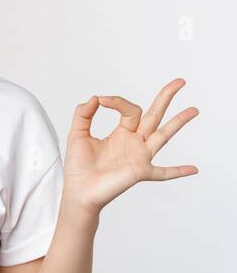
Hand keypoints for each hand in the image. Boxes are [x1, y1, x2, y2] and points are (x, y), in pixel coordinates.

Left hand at [63, 78, 199, 215]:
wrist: (78, 190)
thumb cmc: (79, 165)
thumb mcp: (77, 134)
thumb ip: (83, 114)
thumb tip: (95, 97)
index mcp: (122, 133)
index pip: (129, 110)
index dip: (117, 102)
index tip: (101, 100)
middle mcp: (134, 142)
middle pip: (154, 116)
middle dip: (166, 98)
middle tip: (180, 82)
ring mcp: (140, 156)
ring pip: (163, 135)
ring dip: (178, 123)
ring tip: (193, 110)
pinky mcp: (140, 171)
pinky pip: (164, 173)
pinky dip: (178, 171)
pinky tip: (194, 169)